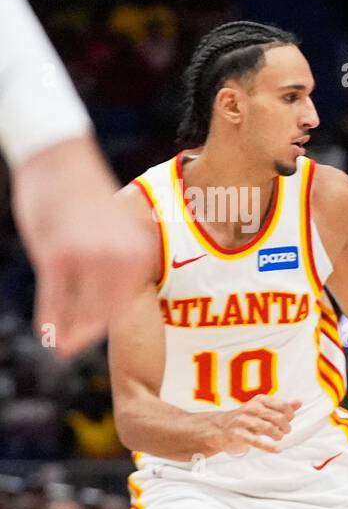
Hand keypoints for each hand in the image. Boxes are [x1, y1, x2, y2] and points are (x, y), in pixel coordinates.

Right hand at [11, 136, 154, 358]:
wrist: (59, 159)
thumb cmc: (84, 196)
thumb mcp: (115, 230)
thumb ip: (116, 262)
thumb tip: (111, 295)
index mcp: (141, 253)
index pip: (128, 301)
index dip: (108, 322)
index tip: (96, 336)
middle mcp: (121, 259)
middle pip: (106, 313)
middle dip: (87, 335)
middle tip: (71, 350)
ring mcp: (90, 258)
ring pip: (82, 312)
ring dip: (68, 334)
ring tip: (60, 348)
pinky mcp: (59, 255)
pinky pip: (55, 300)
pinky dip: (50, 320)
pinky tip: (44, 332)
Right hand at [211, 395, 301, 454]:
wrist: (220, 428)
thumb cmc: (247, 419)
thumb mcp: (263, 410)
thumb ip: (281, 407)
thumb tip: (299, 402)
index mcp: (259, 400)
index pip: (283, 406)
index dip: (290, 415)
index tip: (288, 421)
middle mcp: (251, 408)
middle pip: (278, 417)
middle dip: (286, 426)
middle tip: (285, 431)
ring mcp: (243, 421)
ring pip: (269, 428)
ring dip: (278, 435)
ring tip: (278, 437)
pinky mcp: (238, 434)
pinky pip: (257, 442)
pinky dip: (270, 447)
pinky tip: (278, 450)